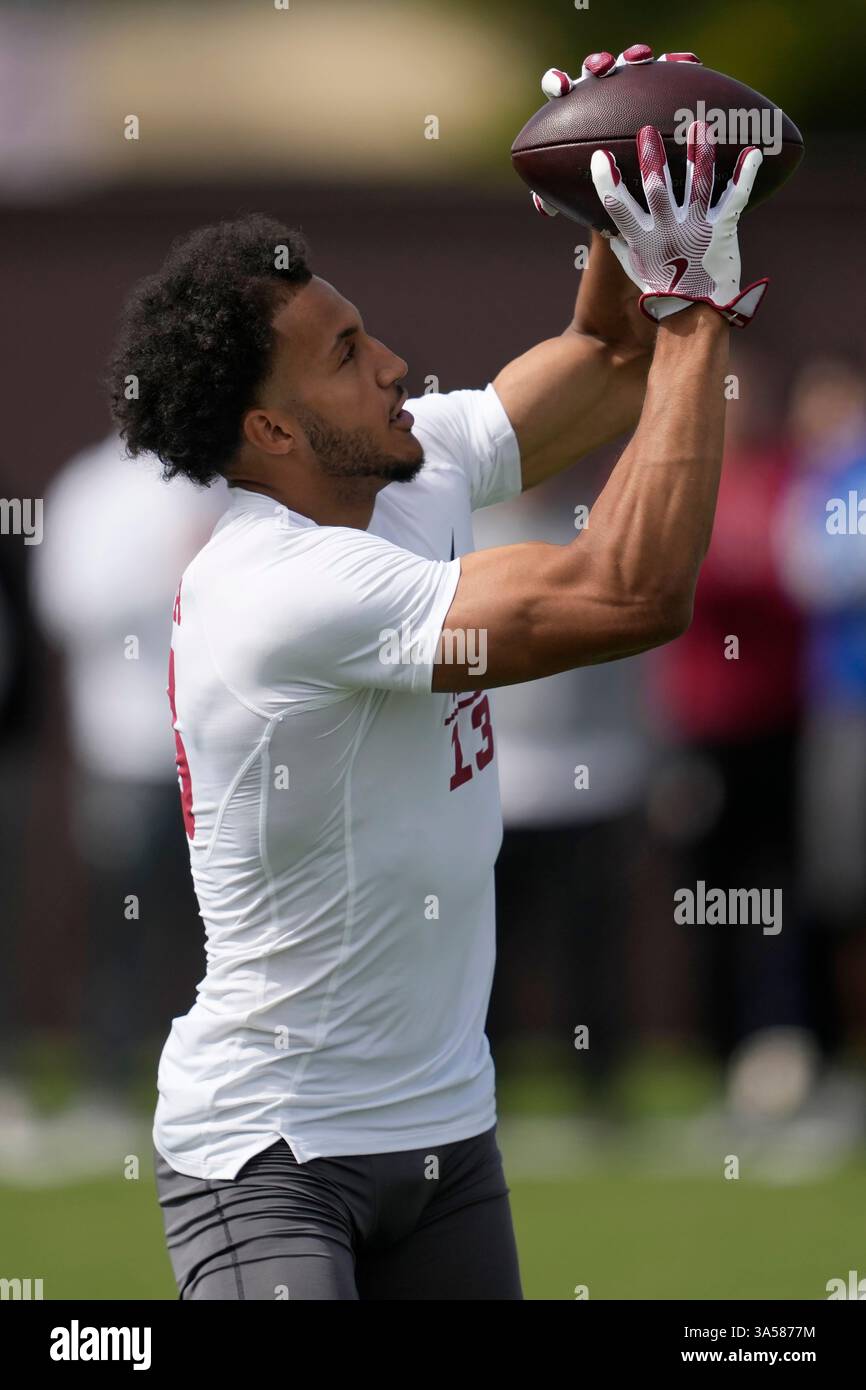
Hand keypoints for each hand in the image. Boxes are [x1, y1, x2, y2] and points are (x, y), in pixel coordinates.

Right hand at [590, 122, 767, 327]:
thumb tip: (606, 226)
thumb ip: (622, 244)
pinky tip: (753, 153)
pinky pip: (735, 197)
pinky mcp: (722, 230)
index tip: (601, 157)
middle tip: (647, 132)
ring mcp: (696, 228)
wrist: (696, 313)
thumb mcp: (635, 268)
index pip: (619, 207)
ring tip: (699, 126)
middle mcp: (668, 231)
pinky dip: (745, 174)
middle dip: (652, 157)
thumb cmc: (663, 291)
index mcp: (644, 239)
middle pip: (657, 188)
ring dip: (699, 151)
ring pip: (698, 183)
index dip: (607, 181)